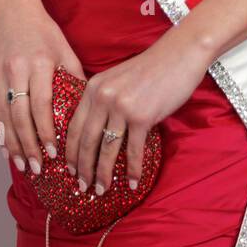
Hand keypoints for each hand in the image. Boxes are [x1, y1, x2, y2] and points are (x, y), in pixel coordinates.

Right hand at [0, 4, 85, 177]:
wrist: (11, 10)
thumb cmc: (44, 31)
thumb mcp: (65, 50)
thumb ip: (73, 79)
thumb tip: (85, 110)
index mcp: (39, 63)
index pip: (41, 104)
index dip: (46, 130)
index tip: (53, 152)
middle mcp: (16, 70)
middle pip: (20, 115)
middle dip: (28, 145)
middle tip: (37, 168)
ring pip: (4, 116)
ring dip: (12, 144)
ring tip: (21, 165)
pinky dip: (0, 131)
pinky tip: (6, 148)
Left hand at [64, 28, 210, 195]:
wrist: (178, 55)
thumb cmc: (149, 69)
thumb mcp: (116, 79)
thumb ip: (102, 99)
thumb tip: (96, 131)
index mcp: (93, 88)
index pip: (74, 126)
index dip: (70, 152)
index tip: (69, 169)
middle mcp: (103, 97)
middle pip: (87, 141)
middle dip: (83, 168)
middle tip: (81, 187)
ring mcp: (122, 107)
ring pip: (107, 150)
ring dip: (103, 174)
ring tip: (101, 191)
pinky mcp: (142, 117)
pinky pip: (133, 151)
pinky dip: (132, 170)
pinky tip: (131, 184)